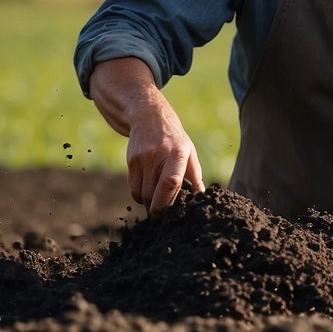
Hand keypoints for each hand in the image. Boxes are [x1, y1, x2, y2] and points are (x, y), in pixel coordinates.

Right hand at [125, 99, 205, 216]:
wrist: (148, 117)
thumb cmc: (174, 139)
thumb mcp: (189, 152)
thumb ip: (195, 176)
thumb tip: (201, 198)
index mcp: (177, 155)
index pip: (170, 183)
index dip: (167, 202)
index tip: (167, 214)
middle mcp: (158, 156)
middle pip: (152, 193)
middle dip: (157, 208)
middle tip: (163, 215)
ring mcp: (142, 159)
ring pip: (141, 193)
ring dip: (148, 203)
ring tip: (156, 201)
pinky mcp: (131, 161)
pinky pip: (133, 187)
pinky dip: (139, 195)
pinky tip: (147, 191)